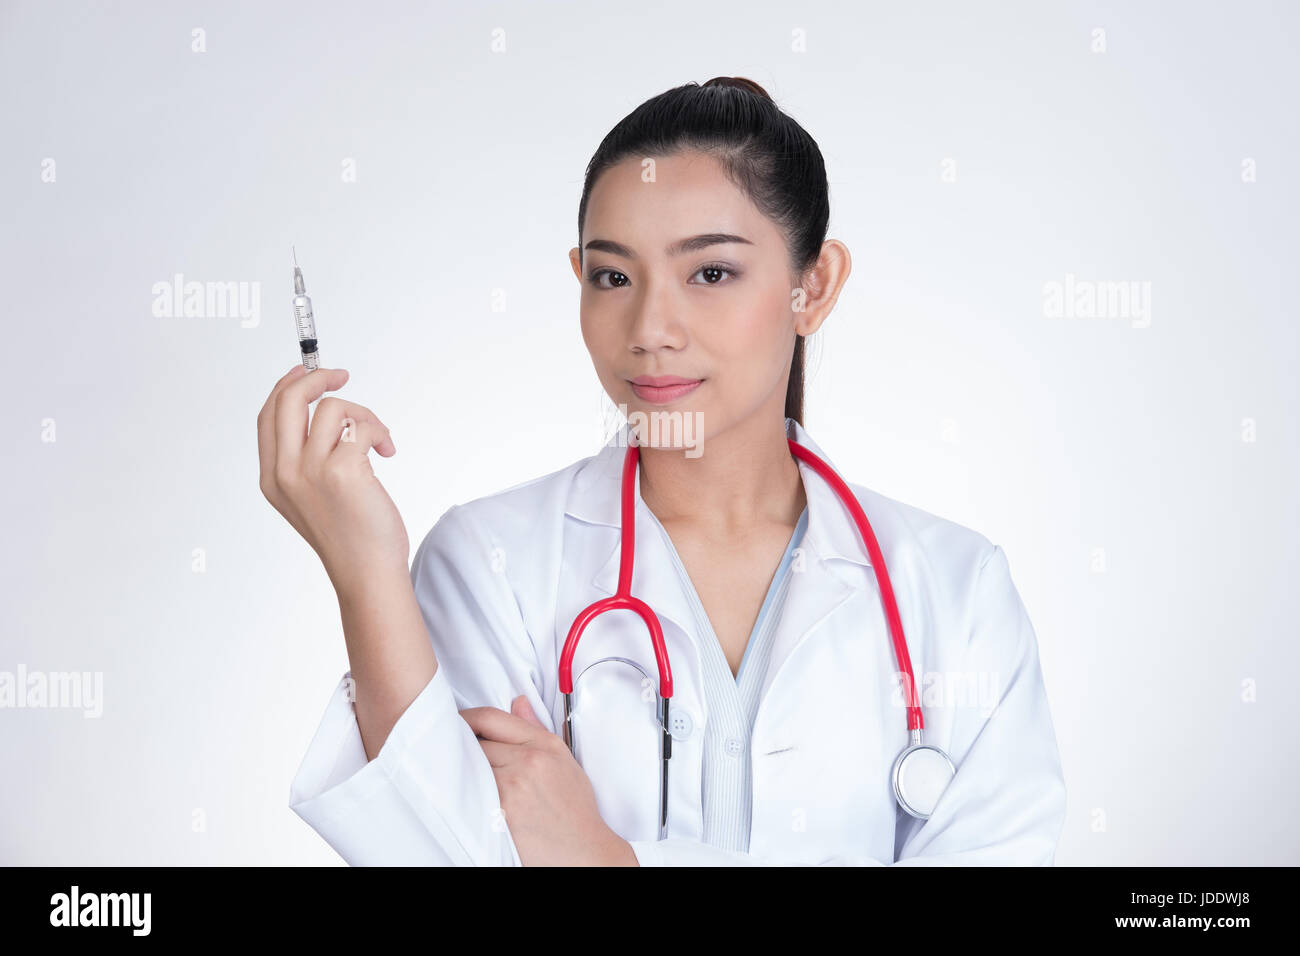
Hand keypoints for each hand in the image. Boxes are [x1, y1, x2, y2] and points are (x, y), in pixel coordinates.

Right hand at [257, 365, 408, 589]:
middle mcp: (285, 472)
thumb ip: (305, 459)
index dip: (286, 386)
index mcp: (272, 478)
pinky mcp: (343, 471)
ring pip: (332, 408)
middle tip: (341, 376)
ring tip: (378, 438)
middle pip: (289, 400)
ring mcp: (311, 471)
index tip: (306, 371)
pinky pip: (361, 425)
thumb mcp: (310, 497)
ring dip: (363, 414)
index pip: (268, 416)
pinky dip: (379, 430)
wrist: (367, 571)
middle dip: (316, 378)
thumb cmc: (349, 535)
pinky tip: (387, 450)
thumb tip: (322, 412)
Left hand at [460, 696, 637, 866]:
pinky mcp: (499, 812)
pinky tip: (465, 797)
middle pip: (474, 741)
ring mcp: (512, 787)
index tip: (456, 724)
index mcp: (544, 745)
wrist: (583, 850)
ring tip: (459, 777)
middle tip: (453, 753)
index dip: (466, 719)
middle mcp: (528, 761)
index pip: (491, 717)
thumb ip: (537, 730)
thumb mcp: (564, 761)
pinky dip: (463, 793)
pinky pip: (469, 793)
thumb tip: (518, 702)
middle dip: (463, 747)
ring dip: (461, 770)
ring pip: (468, 766)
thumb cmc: (575, 810)